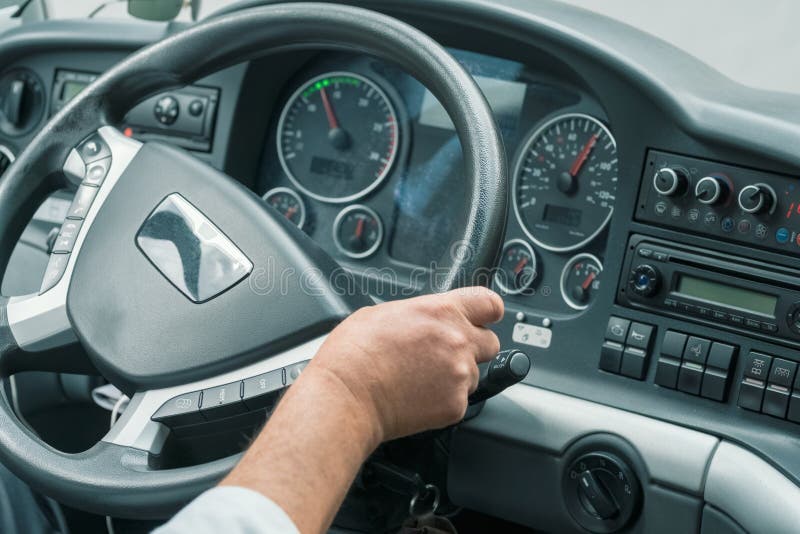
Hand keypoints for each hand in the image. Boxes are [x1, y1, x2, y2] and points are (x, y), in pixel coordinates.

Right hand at [304, 287, 503, 442]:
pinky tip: (418, 396)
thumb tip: (424, 320)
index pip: (490, 304)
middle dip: (473, 347)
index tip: (484, 318)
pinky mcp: (455, 405)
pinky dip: (444, 400)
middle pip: (491, 342)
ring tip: (422, 378)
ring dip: (456, 376)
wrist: (346, 395)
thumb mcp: (382, 312)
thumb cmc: (354, 354)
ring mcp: (459, 375)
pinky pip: (461, 400)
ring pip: (475, 374)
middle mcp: (457, 341)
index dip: (488, 312)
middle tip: (446, 353)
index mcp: (441, 311)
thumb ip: (418, 314)